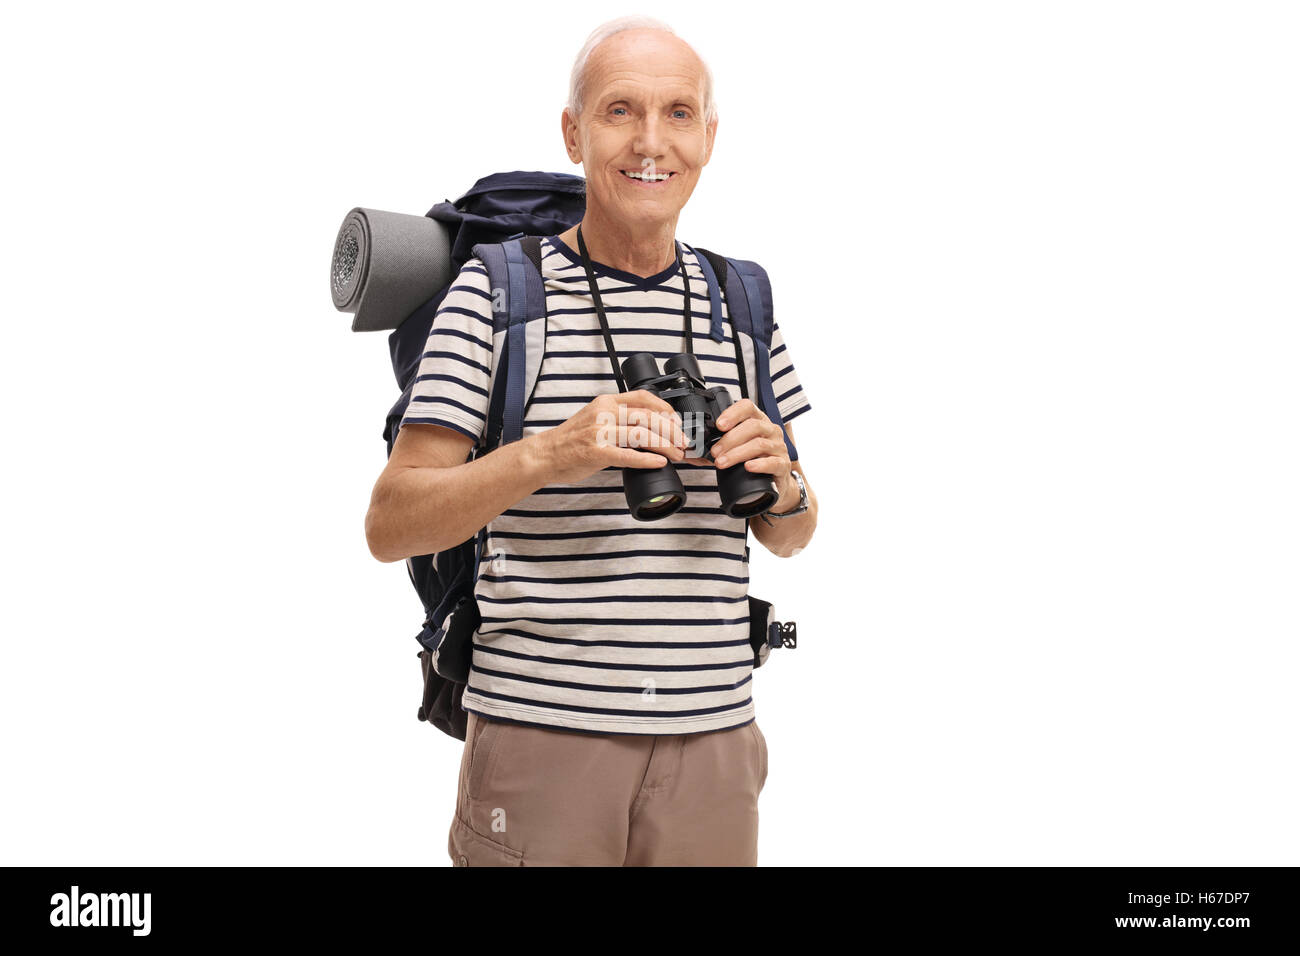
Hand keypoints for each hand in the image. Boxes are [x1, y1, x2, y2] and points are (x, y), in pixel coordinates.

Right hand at [535, 390, 689, 484]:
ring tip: (677, 455)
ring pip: (641, 435)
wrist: (545, 455)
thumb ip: (619, 418)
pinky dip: (646, 460)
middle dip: (671, 431)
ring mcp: (599, 432)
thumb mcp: (596, 418)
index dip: (665, 409)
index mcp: (606, 402)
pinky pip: (627, 455)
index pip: (643, 397)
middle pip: (647, 417)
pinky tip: (659, 463)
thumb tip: (651, 427)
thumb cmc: (572, 440)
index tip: (678, 422)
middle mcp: (604, 413)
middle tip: (683, 442)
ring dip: (664, 446)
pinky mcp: (595, 452)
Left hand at [697, 398, 796, 506]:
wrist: (774, 482)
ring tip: (722, 462)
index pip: (748, 407)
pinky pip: (773, 462)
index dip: (733, 413)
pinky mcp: (783, 465)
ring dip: (737, 453)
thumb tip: (694, 447)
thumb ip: (723, 443)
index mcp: (759, 421)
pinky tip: (748, 467)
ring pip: (759, 444)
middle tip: (714, 451)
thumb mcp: (739, 447)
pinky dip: (759, 464)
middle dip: (730, 439)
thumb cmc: (753, 460)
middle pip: (752, 426)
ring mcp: (779, 447)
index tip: (719, 425)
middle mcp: (771, 430)